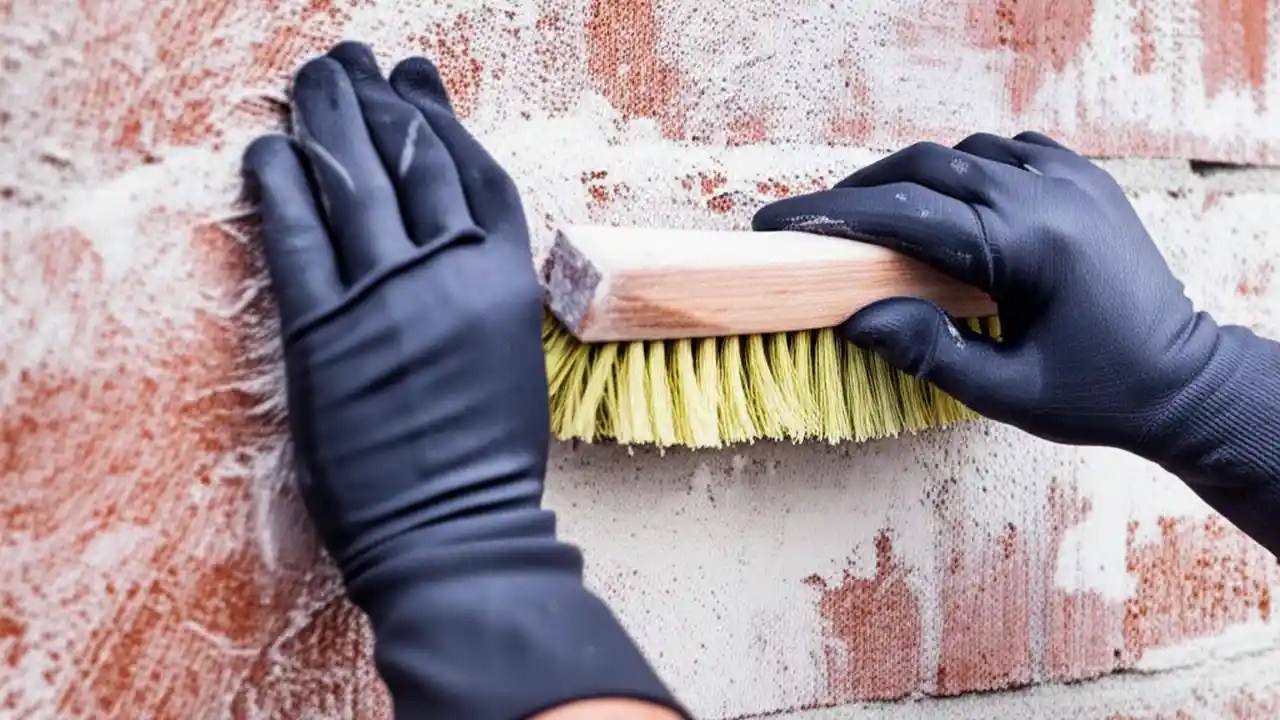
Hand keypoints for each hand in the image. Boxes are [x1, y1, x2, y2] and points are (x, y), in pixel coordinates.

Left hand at [243, 44, 547, 576]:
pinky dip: (281, 189)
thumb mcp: (506, 362)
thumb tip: (442, 248)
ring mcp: (388, 299)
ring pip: (357, 183)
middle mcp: (452, 275)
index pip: (475, 174)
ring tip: (313, 78)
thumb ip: (477, 297)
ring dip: (330, 121)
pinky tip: (268, 152)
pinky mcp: (326, 334)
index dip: (441, 120)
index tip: (417, 82)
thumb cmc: (485, 464)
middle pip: (412, 162)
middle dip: (378, 100)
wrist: (456, 533)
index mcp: (507, 283)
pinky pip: (299, 240)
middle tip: (353, 60)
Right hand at [752, 132, 1221, 455]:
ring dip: (909, 178)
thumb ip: (929, 352)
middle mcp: (1050, 196)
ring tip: (873, 218)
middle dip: (858, 191)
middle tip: (813, 223)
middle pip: (925, 168)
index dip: (832, 215)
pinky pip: (1008, 149)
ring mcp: (1072, 180)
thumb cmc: (1098, 395)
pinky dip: (965, 168)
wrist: (1184, 382)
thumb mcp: (1007, 392)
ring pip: (962, 153)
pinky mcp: (1086, 179)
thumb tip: (856, 316)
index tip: (777, 224)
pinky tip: (947, 201)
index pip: (906, 213)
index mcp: (1029, 245)